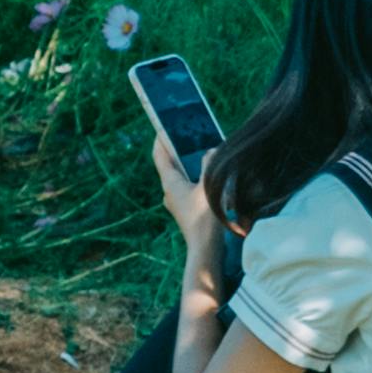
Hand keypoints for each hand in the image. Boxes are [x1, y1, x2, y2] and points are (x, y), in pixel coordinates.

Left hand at [151, 115, 222, 260]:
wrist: (206, 250)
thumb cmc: (205, 218)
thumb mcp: (209, 186)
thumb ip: (210, 164)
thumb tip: (210, 150)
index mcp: (170, 182)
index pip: (160, 154)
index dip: (161, 137)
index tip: (164, 122)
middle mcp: (170, 191)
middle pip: (171, 163)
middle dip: (179, 148)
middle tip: (190, 133)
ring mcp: (178, 201)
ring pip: (182, 176)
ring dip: (190, 163)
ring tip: (204, 150)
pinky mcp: (188, 209)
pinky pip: (190, 187)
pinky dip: (197, 177)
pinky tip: (211, 175)